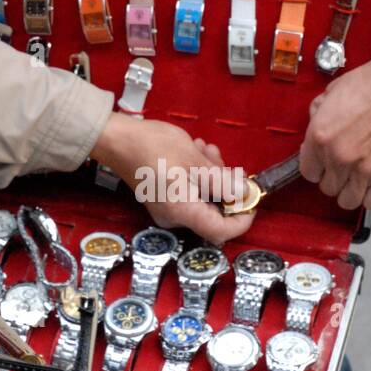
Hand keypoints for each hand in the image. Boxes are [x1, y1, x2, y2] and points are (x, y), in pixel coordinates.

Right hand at [91, 112, 255, 244]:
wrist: (119, 138)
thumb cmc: (154, 148)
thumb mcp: (196, 162)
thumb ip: (224, 182)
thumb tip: (244, 194)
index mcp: (183, 212)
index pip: (221, 232)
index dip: (242, 218)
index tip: (250, 199)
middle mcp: (174, 217)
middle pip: (213, 212)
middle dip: (224, 185)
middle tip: (223, 161)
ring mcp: (167, 208)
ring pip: (203, 197)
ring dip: (211, 174)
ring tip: (206, 150)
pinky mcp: (163, 197)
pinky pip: (189, 191)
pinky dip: (198, 174)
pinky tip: (195, 152)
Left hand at [300, 51, 370, 209]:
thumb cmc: (368, 85)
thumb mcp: (330, 93)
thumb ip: (317, 116)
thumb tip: (313, 133)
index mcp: (320, 137)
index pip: (307, 172)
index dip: (316, 167)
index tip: (324, 163)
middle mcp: (338, 157)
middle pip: (327, 188)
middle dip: (333, 178)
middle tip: (343, 166)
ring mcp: (363, 169)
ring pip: (347, 200)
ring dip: (349, 191)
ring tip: (356, 179)